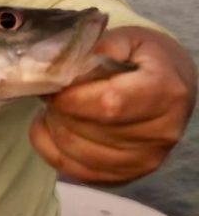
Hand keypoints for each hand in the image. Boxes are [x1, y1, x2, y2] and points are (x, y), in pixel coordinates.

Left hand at [30, 26, 196, 183]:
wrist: (166, 86)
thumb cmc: (141, 60)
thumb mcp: (124, 39)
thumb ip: (92, 49)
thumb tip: (55, 66)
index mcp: (163, 92)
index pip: (110, 104)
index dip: (72, 97)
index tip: (53, 83)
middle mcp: (161, 132)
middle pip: (90, 129)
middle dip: (59, 108)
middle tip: (54, 89)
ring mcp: (145, 159)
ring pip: (75, 150)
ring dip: (54, 125)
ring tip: (57, 104)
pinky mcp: (125, 176)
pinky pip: (71, 168)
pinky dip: (49, 145)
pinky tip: (51, 124)